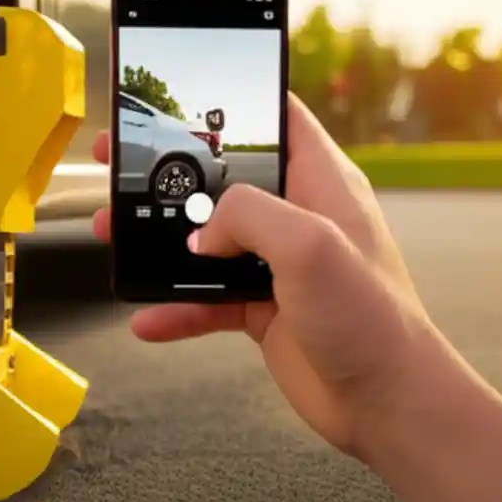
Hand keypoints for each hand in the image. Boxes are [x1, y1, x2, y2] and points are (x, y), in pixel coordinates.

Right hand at [93, 95, 453, 455]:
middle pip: (222, 178)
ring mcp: (276, 264)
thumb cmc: (374, 321)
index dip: (233, 101)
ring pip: (203, 238)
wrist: (387, 404)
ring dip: (157, 240)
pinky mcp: (261, 308)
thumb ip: (248, 214)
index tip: (182, 97)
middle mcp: (297, 218)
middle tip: (122, 160)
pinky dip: (173, 307)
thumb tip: (204, 230)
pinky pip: (204, 299)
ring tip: (114, 233)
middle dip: (169, 171)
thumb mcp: (310, 244)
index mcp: (320, 183)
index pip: (277, 119)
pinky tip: (148, 316)